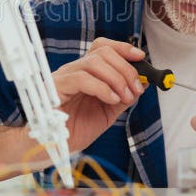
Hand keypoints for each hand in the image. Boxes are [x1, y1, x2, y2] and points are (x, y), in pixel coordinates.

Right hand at [53, 37, 145, 151]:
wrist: (52, 148)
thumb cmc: (75, 130)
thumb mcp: (107, 112)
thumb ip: (124, 96)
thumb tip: (143, 82)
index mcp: (85, 73)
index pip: (102, 47)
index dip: (122, 48)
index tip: (140, 57)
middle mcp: (73, 70)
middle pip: (102, 52)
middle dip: (125, 68)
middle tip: (135, 88)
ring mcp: (63, 78)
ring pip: (94, 62)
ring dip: (117, 78)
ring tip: (124, 97)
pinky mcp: (55, 89)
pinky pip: (81, 78)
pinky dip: (102, 88)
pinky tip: (110, 100)